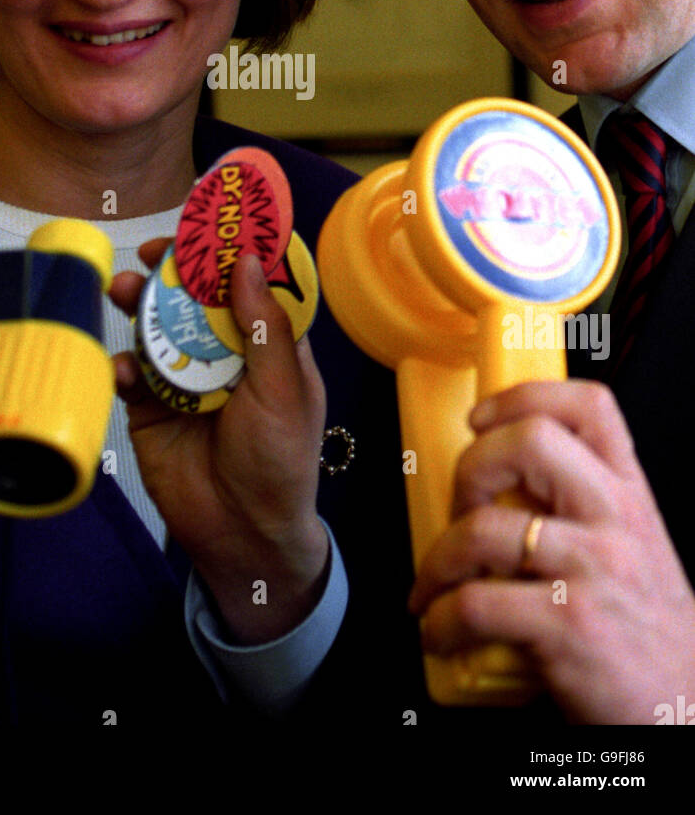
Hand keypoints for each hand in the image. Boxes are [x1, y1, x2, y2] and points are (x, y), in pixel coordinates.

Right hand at [109, 241, 328, 644]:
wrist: (240, 535)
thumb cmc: (279, 462)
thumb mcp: (283, 390)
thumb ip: (264, 327)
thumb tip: (248, 260)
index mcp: (267, 341)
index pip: (250, 281)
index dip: (231, 248)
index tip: (209, 217)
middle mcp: (225, 350)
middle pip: (196, 294)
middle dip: (174, 268)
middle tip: (152, 249)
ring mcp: (185, 376)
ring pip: (158, 325)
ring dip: (140, 304)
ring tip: (124, 290)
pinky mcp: (150, 406)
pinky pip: (131, 372)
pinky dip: (123, 364)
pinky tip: (124, 369)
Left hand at [408, 380, 694, 722]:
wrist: (687, 707)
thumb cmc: (646, 632)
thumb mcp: (631, 549)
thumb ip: (581, 510)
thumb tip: (500, 489)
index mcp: (628, 496)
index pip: (590, 406)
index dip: (525, 395)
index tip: (482, 415)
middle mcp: (614, 522)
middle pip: (530, 442)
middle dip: (471, 468)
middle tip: (460, 506)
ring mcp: (592, 571)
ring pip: (486, 527)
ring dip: (438, 558)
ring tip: (433, 584)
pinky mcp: (568, 626)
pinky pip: (475, 604)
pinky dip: (440, 618)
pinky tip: (440, 630)